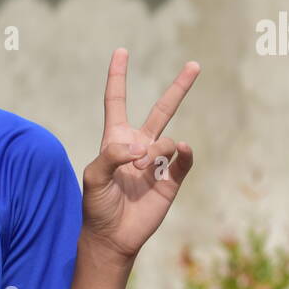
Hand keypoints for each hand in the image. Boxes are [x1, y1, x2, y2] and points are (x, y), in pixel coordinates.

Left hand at [81, 47, 198, 261]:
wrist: (112, 236)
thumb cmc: (97, 205)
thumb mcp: (93, 177)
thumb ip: (111, 156)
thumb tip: (142, 148)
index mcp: (115, 140)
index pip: (116, 101)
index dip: (118, 77)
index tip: (121, 52)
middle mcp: (139, 147)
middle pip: (161, 110)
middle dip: (178, 88)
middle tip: (194, 65)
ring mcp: (158, 162)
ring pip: (168, 140)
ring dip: (155, 152)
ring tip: (141, 172)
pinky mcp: (172, 179)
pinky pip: (184, 159)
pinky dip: (184, 153)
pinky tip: (180, 150)